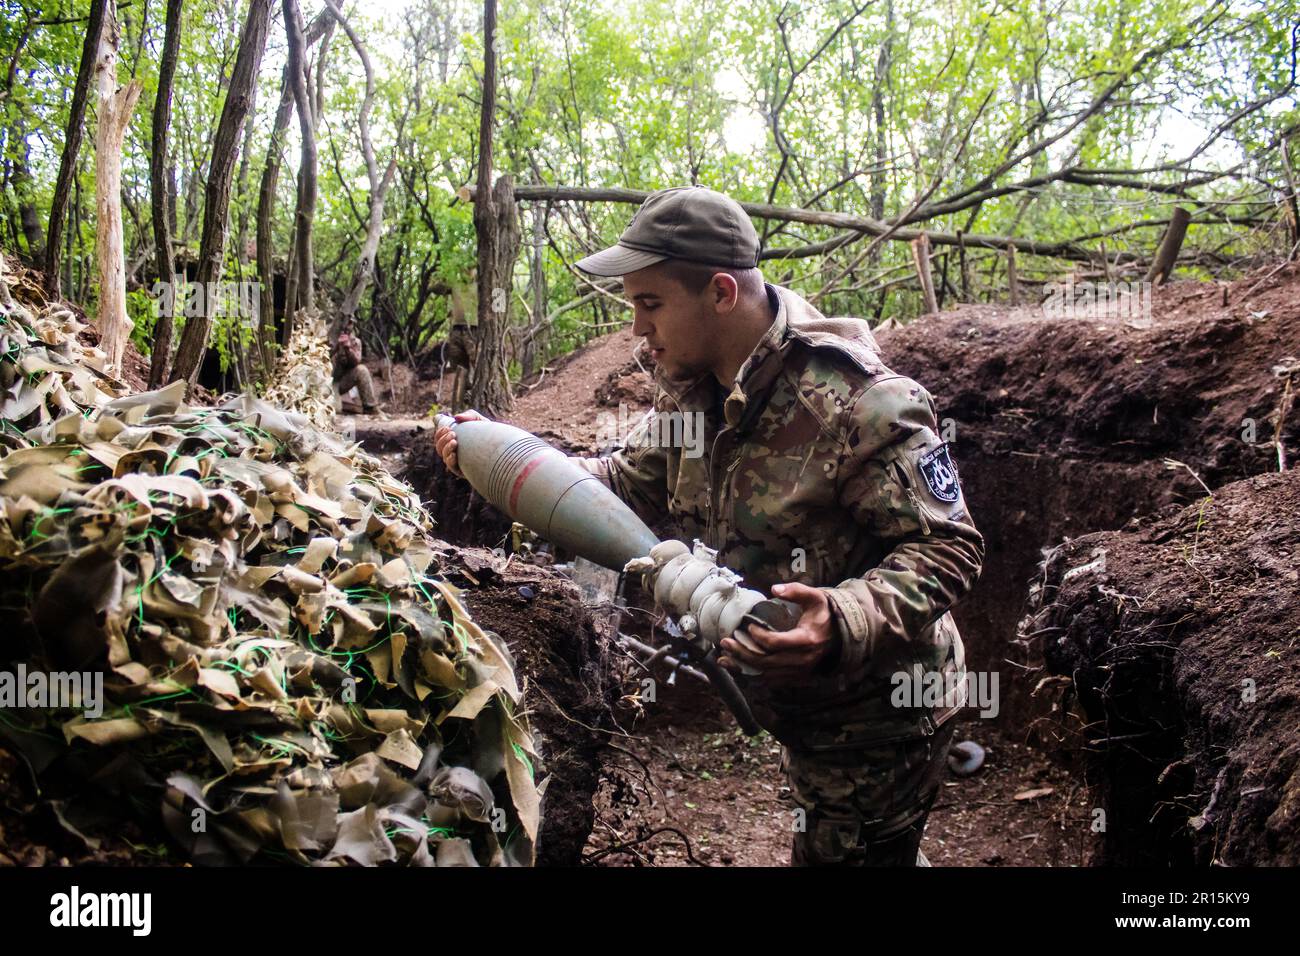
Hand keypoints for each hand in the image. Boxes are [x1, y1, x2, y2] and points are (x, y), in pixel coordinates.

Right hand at [433, 410, 485, 477]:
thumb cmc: (490, 434)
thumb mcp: (480, 421)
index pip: (440, 438)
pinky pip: (451, 467)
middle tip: (453, 433)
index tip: (447, 427)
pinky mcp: (463, 470)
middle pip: (439, 446)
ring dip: (446, 448)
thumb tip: (456, 418)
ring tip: (455, 441)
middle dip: (442, 439)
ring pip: (443, 455)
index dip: (439, 433)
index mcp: (454, 440)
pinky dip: (449, 460)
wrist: (502, 449)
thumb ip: (469, 416)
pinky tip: (454, 455)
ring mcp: (458, 461)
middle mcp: (454, 450)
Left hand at [718, 582, 837, 679]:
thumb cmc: (823, 614)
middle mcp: (802, 660)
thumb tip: (774, 587)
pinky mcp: (795, 678)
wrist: (840, 635)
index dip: (758, 636)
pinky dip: (752, 677)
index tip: (748, 626)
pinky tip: (738, 669)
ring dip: (742, 668)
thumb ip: (796, 591)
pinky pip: (771, 682)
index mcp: (806, 640)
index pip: (775, 643)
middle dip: (742, 653)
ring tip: (723, 659)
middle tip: (725, 643)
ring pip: (765, 675)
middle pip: (765, 662)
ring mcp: (799, 672)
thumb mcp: (814, 597)